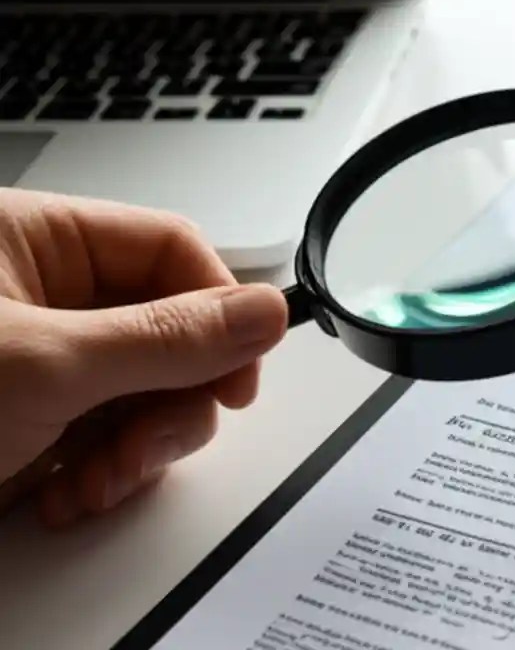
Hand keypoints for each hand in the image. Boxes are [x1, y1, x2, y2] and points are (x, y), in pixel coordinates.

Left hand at [0, 188, 286, 527]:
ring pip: (147, 397)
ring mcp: (39, 363)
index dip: (219, 311)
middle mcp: (42, 295)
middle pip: (172, 336)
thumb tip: (262, 314)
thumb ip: (164, 340)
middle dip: (170, 406)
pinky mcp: (29, 422)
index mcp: (35, 241)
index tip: (236, 374)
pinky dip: (99, 478)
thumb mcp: (42, 365)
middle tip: (150, 442)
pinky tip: (62, 496)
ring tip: (94, 483)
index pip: (171, 250)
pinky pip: (107, 440)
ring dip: (135, 454)